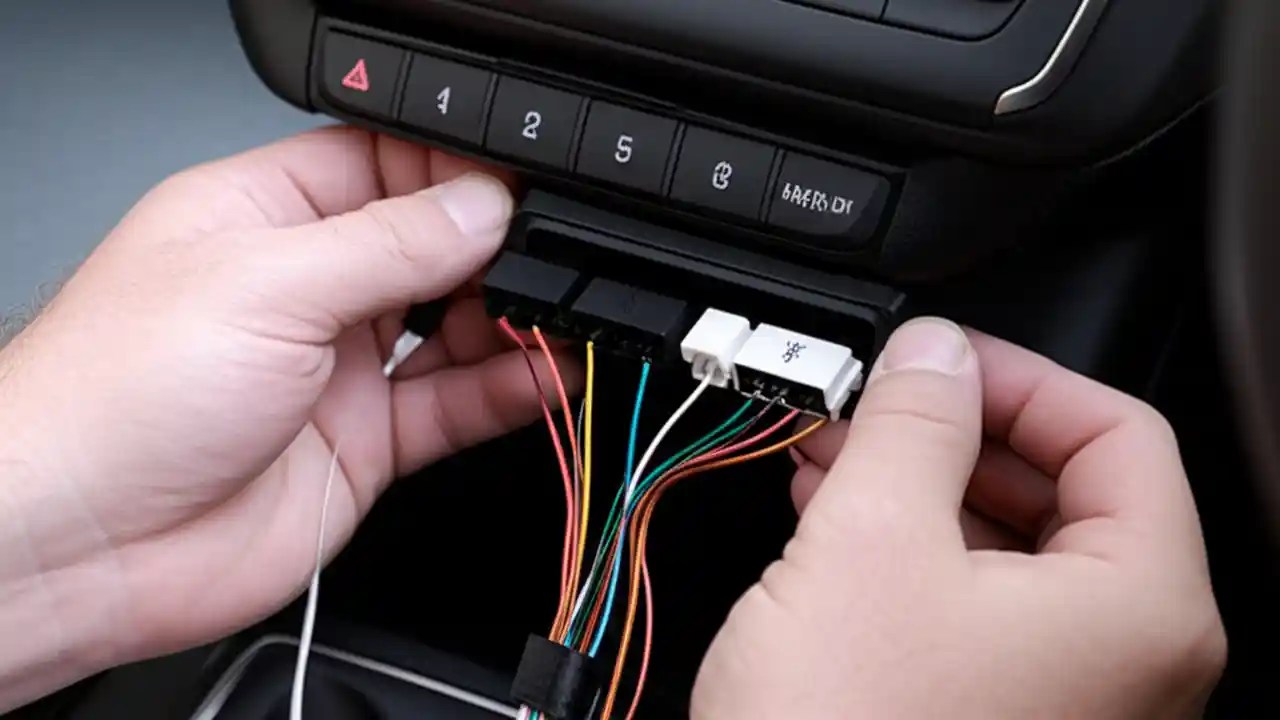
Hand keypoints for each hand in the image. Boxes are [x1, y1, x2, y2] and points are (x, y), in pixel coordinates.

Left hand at [0, 127, 576, 708]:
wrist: (80, 547)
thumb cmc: (113, 397)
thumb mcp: (266, 284)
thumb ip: (389, 246)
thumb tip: (483, 206)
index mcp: (264, 215)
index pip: (385, 167)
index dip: (455, 174)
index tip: (515, 191)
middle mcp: (306, 287)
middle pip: (429, 247)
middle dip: (494, 250)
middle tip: (549, 257)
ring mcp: (337, 367)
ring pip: (452, 328)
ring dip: (512, 322)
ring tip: (563, 316)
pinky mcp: (363, 441)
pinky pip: (452, 405)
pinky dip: (507, 392)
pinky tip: (546, 376)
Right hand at [694, 319, 1224, 718]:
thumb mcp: (872, 540)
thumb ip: (915, 421)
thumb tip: (934, 354)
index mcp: (1140, 608)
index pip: (1119, 434)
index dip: (1021, 377)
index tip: (940, 359)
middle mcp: (1124, 662)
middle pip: (1064, 490)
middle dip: (955, 433)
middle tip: (875, 401)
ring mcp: (1064, 700)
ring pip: (1008, 548)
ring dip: (920, 485)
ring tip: (837, 453)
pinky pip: (974, 606)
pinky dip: (910, 550)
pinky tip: (838, 523)